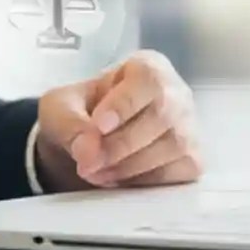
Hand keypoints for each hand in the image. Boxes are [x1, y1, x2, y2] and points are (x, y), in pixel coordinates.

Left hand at [35, 50, 201, 190]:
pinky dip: (145, 181)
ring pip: (174, 147)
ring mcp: (188, 128)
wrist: (83, 143)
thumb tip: (89, 151)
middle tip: (88, 163)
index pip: (149, 79)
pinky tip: (119, 180)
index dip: (125, 104)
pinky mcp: (191, 160)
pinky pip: (179, 173)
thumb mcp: (58, 110)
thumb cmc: (76, 114)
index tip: (98, 126)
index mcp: (147, 67)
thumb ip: (69, 125)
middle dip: (121, 144)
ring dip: (130, 166)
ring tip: (96, 173)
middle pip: (163, 115)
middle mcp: (176, 94)